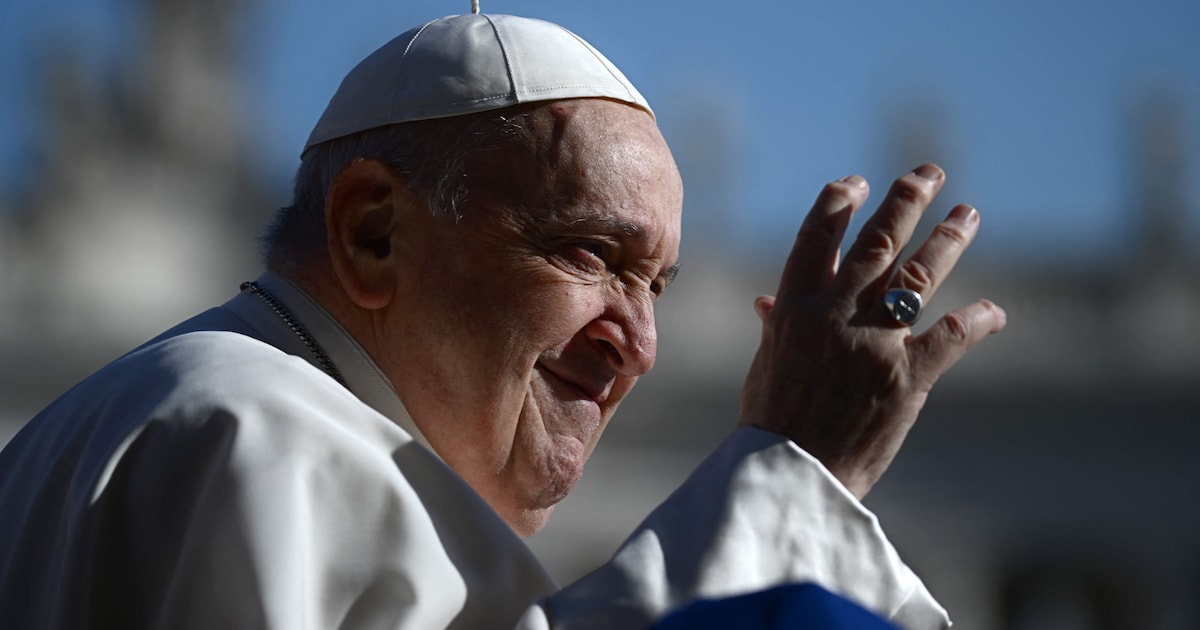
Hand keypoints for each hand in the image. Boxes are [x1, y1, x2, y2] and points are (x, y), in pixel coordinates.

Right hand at [738, 164, 1005, 498]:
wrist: (791, 476)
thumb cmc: (771, 422)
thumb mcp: (766, 364)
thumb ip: (777, 325)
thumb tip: (767, 299)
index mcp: (795, 307)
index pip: (818, 236)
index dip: (839, 202)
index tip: (857, 182)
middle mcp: (835, 314)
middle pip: (877, 242)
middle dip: (905, 201)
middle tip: (928, 172)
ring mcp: (874, 343)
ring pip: (918, 275)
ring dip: (948, 239)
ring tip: (968, 213)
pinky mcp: (907, 377)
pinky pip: (951, 336)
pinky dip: (978, 320)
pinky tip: (995, 310)